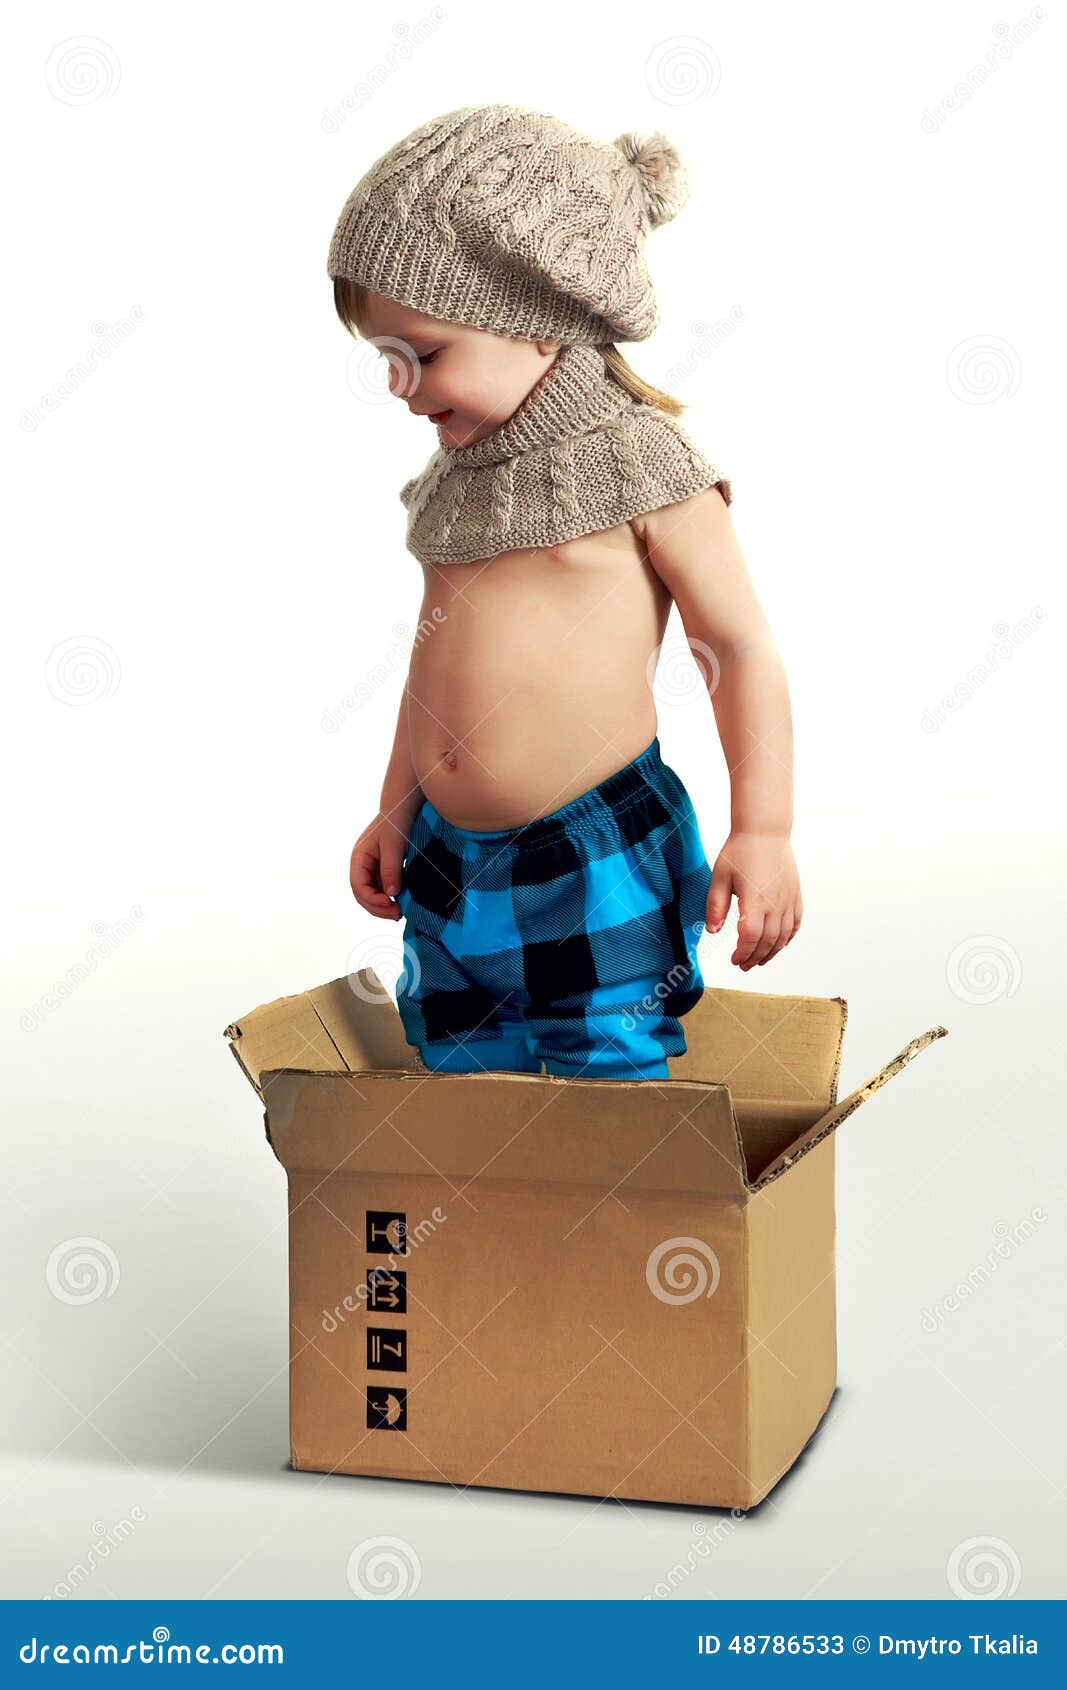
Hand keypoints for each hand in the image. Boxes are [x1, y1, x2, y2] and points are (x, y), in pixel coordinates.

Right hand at [349, 808, 415, 920]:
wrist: (407, 804)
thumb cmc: (397, 819)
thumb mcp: (394, 844)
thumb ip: (391, 868)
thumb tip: (391, 894)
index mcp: (359, 857)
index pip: (358, 885)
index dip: (372, 899)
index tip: (391, 904)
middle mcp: (363, 865)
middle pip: (363, 895)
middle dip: (378, 907)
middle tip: (397, 914)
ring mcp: (374, 868)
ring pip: (373, 895)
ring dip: (384, 906)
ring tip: (400, 913)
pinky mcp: (386, 869)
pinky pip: (384, 889)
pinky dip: (391, 899)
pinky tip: (402, 903)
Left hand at [705, 831, 801, 969]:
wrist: (765, 831)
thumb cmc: (740, 851)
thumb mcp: (719, 877)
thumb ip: (715, 906)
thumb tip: (713, 931)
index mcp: (754, 899)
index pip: (751, 936)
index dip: (743, 953)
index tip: (734, 960)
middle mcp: (775, 902)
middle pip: (768, 941)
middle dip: (755, 957)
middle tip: (744, 965)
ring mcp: (788, 899)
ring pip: (784, 936)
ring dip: (772, 952)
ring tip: (759, 959)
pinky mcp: (795, 894)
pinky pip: (796, 922)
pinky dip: (788, 937)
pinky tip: (779, 944)